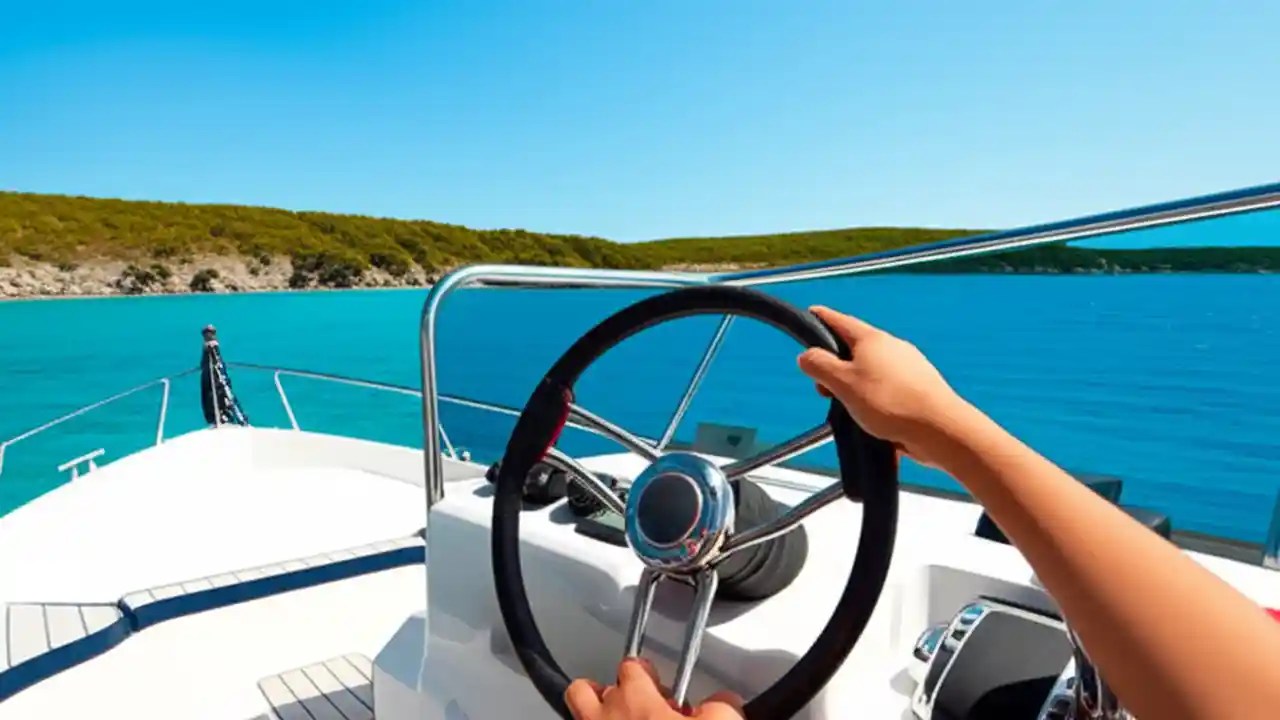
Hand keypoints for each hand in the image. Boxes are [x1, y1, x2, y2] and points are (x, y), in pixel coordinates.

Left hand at [565, 658, 744, 718]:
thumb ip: (721, 706)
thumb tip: (723, 701)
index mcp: (635, 700)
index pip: (632, 667)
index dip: (646, 674)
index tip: (660, 689)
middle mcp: (605, 718)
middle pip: (586, 688)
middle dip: (609, 692)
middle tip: (634, 705)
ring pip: (578, 711)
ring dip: (594, 711)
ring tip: (616, 718)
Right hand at [797, 305, 964, 466]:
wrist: (938, 428)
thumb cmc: (888, 402)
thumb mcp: (842, 383)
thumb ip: (820, 366)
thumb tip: (806, 355)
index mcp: (871, 339)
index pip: (840, 321)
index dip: (823, 317)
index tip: (812, 313)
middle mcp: (892, 347)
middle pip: (856, 348)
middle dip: (836, 365)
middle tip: (824, 388)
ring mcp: (910, 366)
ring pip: (872, 369)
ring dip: (855, 384)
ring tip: (850, 408)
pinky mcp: (920, 387)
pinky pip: (889, 386)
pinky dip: (875, 396)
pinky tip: (873, 417)